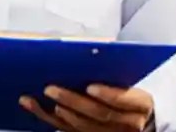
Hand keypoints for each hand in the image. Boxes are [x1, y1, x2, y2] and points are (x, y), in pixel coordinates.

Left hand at [20, 84, 153, 130]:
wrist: (142, 118)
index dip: (108, 95)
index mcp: (142, 104)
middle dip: (73, 102)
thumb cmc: (133, 92)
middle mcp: (130, 123)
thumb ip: (115, 72)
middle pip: (99, 115)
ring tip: (38, 98)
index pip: (125, 100)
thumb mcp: (132, 80)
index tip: (90, 87)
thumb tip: (91, 51)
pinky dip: (48, 119)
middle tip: (51, 89)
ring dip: (57, 113)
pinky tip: (33, 106)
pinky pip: (69, 131)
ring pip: (83, 127)